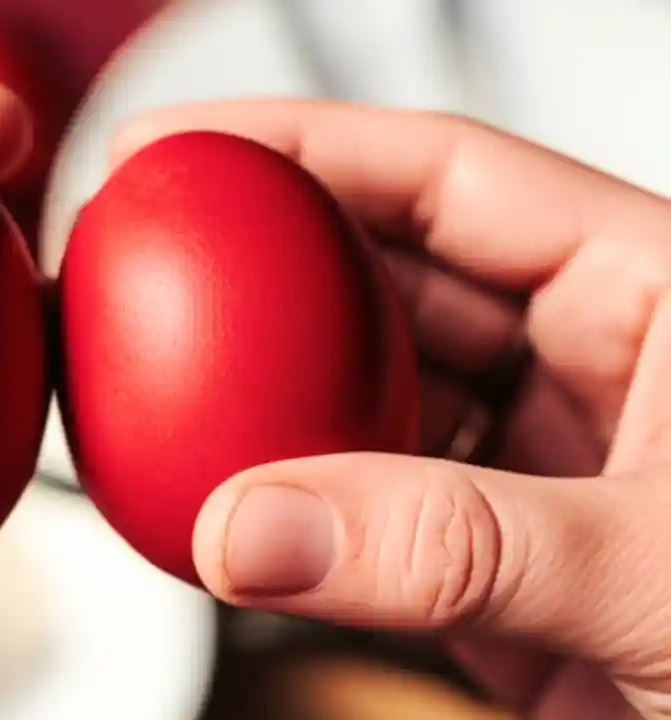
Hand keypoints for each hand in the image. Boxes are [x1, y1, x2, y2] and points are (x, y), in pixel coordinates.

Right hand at [114, 101, 670, 718]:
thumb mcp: (662, 578)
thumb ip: (456, 546)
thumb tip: (254, 529)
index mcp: (657, 297)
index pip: (450, 177)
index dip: (306, 142)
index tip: (183, 144)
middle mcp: (584, 366)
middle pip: (385, 275)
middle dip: (257, 261)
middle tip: (139, 256)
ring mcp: (529, 466)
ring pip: (362, 397)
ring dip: (260, 399)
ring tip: (152, 382)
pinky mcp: (491, 563)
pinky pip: (363, 512)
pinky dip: (288, 513)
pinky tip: (220, 506)